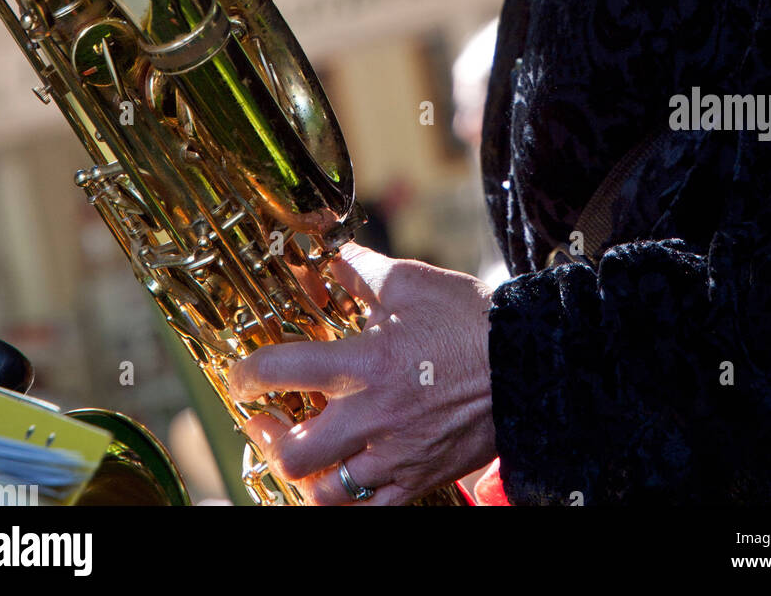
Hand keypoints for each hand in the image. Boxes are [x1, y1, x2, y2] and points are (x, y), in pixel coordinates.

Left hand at [228, 243, 497, 504]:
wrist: (531, 364)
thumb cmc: (470, 320)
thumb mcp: (411, 282)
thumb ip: (359, 271)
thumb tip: (324, 259)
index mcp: (370, 362)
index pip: (285, 371)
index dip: (248, 375)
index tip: (239, 375)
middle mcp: (377, 416)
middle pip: (296, 452)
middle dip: (267, 437)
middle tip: (261, 419)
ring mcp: (398, 457)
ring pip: (327, 494)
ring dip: (300, 476)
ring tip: (294, 454)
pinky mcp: (421, 479)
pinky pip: (370, 511)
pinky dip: (346, 502)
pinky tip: (337, 482)